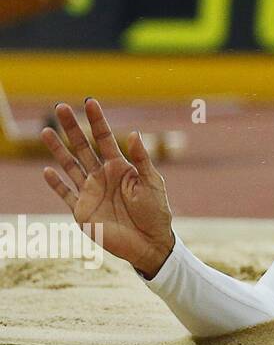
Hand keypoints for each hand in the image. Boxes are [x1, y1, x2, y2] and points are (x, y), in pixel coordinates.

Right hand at [40, 99, 174, 277]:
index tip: (89, 102)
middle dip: (72, 127)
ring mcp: (90, 192)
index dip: (97, 121)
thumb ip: (141, 159)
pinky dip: (56, 184)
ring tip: (46, 131)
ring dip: (58, 150)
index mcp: (121, 167)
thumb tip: (133, 133)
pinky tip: (48, 171)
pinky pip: (66, 195)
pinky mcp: (82, 211)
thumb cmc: (156, 212)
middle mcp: (103, 176)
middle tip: (60, 107)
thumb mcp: (152, 182)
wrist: (149, 243)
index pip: (105, 138)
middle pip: (83, 147)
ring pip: (70, 166)